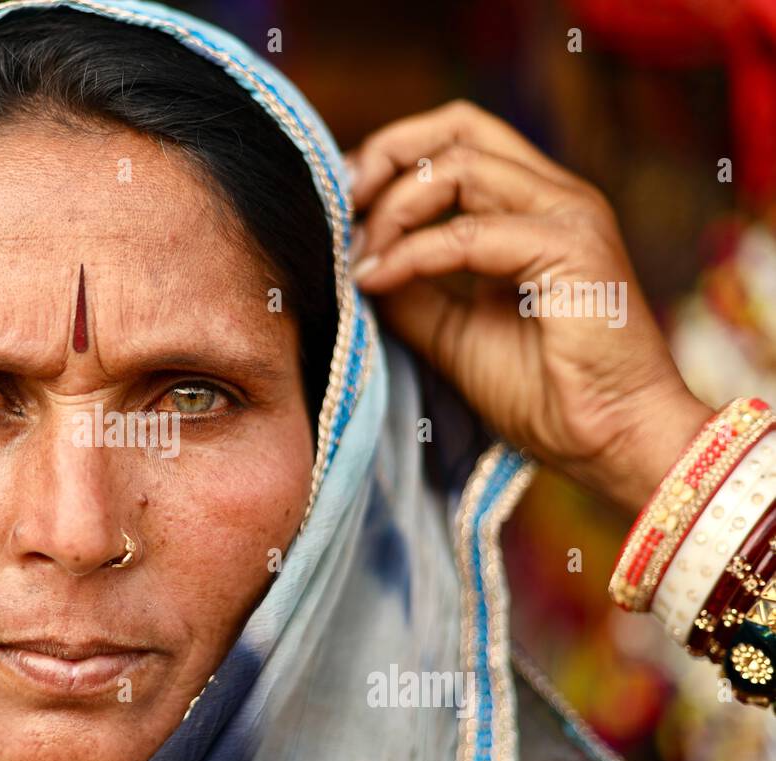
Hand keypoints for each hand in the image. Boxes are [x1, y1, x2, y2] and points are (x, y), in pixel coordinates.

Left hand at [346, 100, 712, 514]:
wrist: (611, 440)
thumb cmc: (545, 392)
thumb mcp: (451, 331)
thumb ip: (409, 289)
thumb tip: (355, 261)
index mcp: (532, 207)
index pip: (456, 141)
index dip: (391, 159)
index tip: (342, 205)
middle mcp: (554, 196)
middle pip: (458, 128)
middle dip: (387, 155)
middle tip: (340, 204)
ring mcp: (568, 214)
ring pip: (458, 166)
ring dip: (393, 209)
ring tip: (359, 258)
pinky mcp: (571, 247)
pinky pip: (467, 234)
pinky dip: (411, 254)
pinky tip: (377, 281)